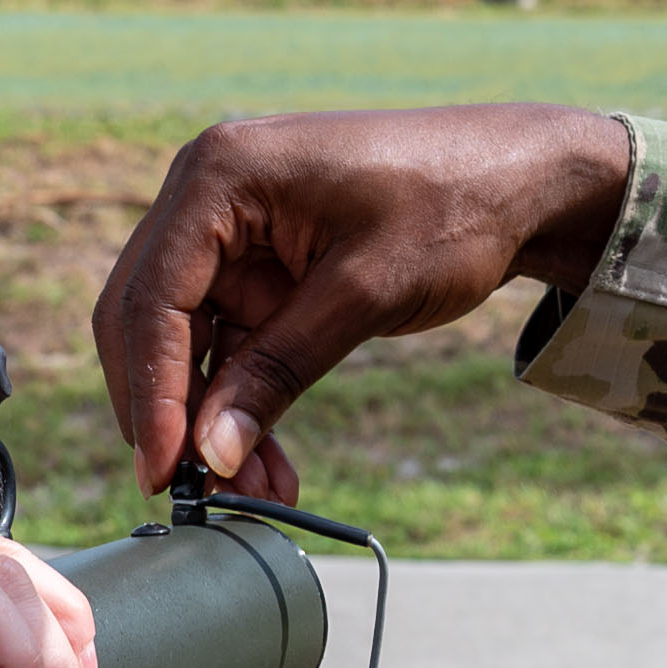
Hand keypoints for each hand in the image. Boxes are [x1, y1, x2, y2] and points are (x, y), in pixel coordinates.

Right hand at [90, 106, 633, 500]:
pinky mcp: (258, 264)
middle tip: (198, 494)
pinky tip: (266, 463)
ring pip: (185, 342)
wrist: (520, 180)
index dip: (151, 392)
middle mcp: (207, 193)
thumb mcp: (364, 292)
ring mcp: (231, 229)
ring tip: (255, 492)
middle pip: (147, 319)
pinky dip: (242, 401)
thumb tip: (209, 454)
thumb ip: (279, 370)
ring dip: (210, 419)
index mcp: (220, 174)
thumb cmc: (451, 207)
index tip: (168, 471)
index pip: (151, 296)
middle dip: (172, 412)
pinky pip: (229, 344)